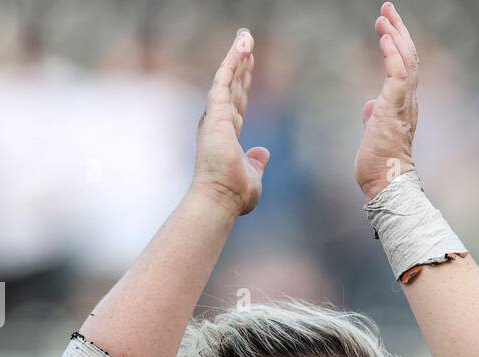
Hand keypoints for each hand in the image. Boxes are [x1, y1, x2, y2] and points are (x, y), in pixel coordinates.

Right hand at [191, 29, 270, 216]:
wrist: (221, 198)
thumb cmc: (233, 194)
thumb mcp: (252, 176)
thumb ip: (256, 163)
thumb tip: (263, 153)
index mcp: (226, 135)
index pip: (237, 102)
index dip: (243, 82)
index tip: (249, 65)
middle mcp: (218, 123)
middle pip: (232, 86)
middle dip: (240, 64)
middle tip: (246, 43)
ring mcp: (215, 117)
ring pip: (227, 79)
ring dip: (236, 57)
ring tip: (245, 36)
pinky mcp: (215, 114)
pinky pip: (223, 81)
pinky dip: (231, 62)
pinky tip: (241, 47)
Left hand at [355, 2, 417, 200]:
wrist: (385, 182)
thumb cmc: (379, 164)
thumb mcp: (374, 133)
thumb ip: (375, 116)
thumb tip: (369, 106)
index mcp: (404, 105)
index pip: (404, 67)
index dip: (396, 43)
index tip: (385, 25)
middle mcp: (408, 101)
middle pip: (409, 57)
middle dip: (398, 30)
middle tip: (387, 8)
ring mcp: (404, 104)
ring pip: (406, 61)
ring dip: (395, 36)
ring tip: (383, 17)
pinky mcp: (394, 108)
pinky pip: (398, 74)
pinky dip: (392, 53)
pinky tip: (384, 37)